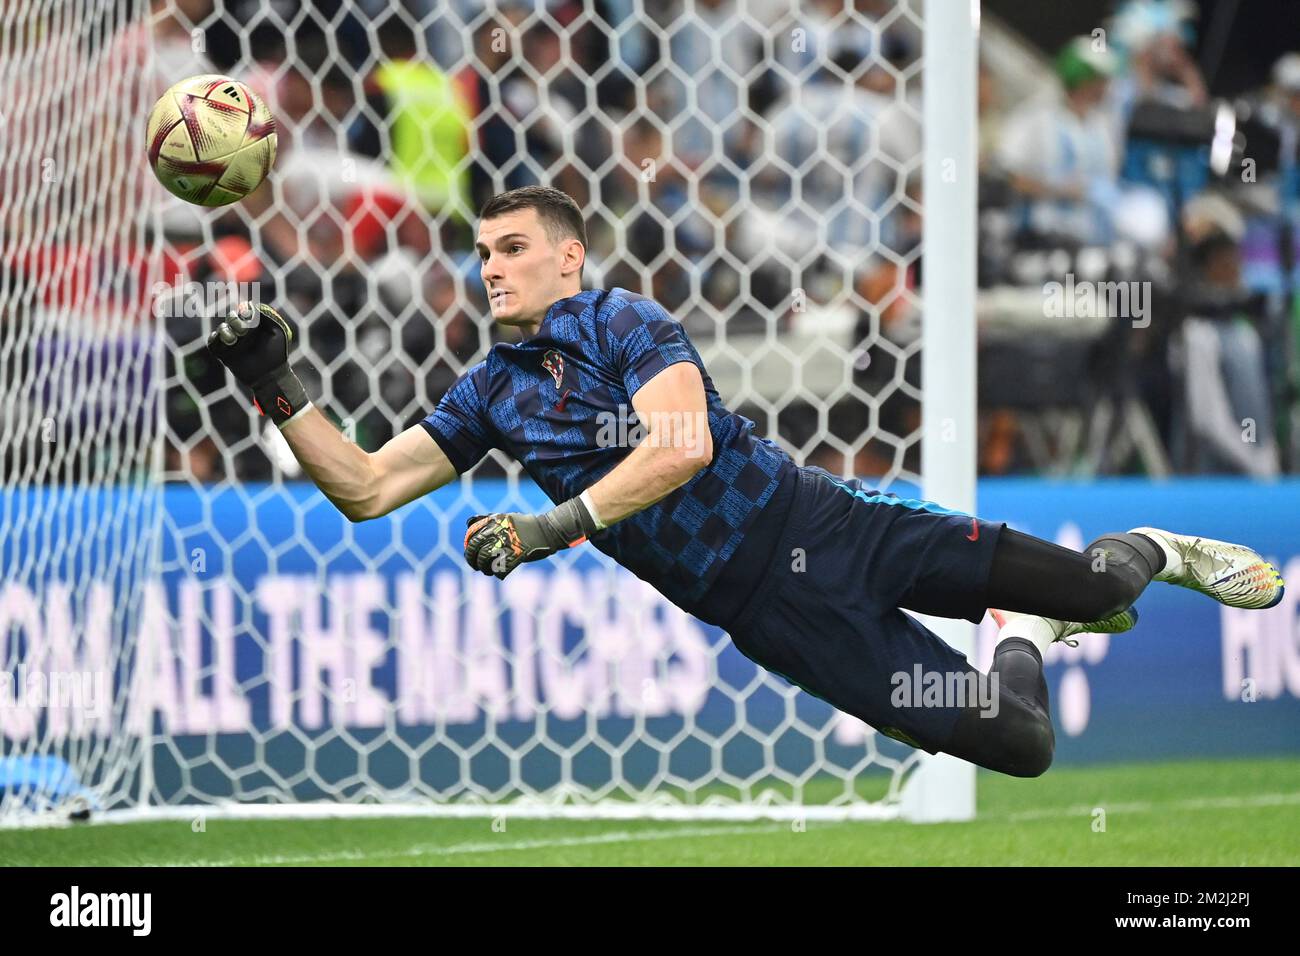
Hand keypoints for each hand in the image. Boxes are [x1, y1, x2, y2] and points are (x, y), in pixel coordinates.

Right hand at [207, 302, 308, 423]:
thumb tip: (248, 304)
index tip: (248, 314)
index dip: (245, 310)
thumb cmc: (277, 353)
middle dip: (236, 320)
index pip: (244, 310)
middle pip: (232, 316)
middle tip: (244, 332)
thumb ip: (266, 315)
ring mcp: (232, 341)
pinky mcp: (223, 353)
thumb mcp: (278, 331)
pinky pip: (212, 342)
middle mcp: (242, 330)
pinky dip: (216, 339)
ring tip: (234, 340)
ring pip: (222, 328)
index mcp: (254, 323)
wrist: (271, 375)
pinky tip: (227, 343)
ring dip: (226, 330)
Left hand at [463, 499, 598, 578]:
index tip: (469, 550)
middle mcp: (498, 531)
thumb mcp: (507, 517)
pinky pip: (499, 569)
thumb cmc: (527, 526)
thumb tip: (468, 523)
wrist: (548, 531)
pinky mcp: (515, 556)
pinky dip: (497, 574)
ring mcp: (507, 544)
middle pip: (475, 547)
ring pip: (484, 559)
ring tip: (487, 571)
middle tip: (474, 564)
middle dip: (471, 558)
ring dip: (483, 568)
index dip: (468, 543)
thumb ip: (488, 520)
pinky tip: (499, 574)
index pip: (472, 532)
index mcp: (495, 521)